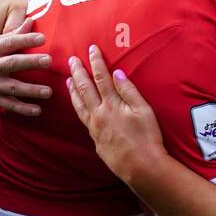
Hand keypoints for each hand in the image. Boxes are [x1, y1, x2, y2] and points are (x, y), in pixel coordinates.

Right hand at [0, 17, 49, 115]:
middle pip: (12, 63)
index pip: (9, 43)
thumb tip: (31, 20)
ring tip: (49, 91)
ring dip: (31, 90)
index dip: (25, 40)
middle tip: (49, 61)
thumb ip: (11, 35)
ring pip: (12, 88)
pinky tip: (37, 110)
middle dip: (30, 62)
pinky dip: (23, 109)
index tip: (43, 38)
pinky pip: (9, 105)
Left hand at [66, 45, 166, 184]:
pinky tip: (77, 105)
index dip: (96, 62)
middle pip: (85, 88)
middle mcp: (99, 114)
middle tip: (71, 60)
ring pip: (79, 104)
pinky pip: (82, 118)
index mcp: (112, 104)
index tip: (92, 49)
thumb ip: (129, 91)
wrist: (140, 166)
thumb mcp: (144, 111)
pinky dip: (77, 107)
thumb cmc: (147, 138)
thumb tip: (117, 74)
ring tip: (68, 80)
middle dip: (78, 72)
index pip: (101, 78)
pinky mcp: (95, 139)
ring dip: (73, 90)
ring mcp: (95, 128)